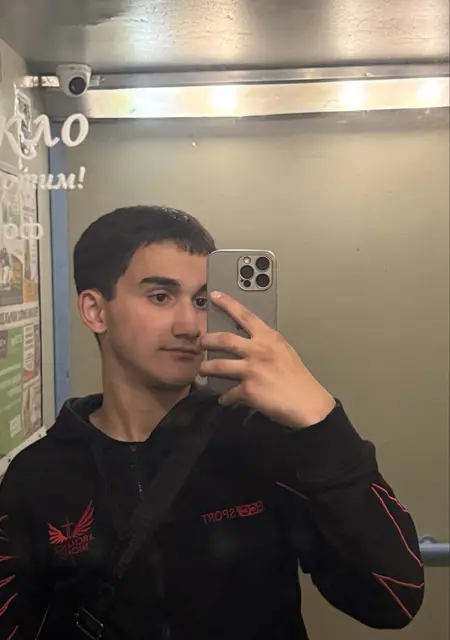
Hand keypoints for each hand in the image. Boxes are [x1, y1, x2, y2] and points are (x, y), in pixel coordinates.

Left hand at [199, 291, 335, 428]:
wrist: (307, 403)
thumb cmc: (299, 379)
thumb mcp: (284, 352)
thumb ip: (266, 345)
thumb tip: (249, 346)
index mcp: (268, 337)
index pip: (245, 315)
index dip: (228, 303)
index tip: (214, 295)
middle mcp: (257, 350)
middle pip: (223, 339)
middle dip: (206, 340)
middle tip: (199, 343)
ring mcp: (251, 369)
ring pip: (217, 366)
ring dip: (206, 368)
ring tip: (203, 370)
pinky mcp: (247, 389)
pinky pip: (229, 393)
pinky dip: (225, 398)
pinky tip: (225, 400)